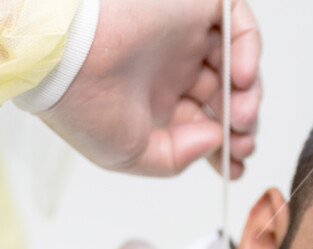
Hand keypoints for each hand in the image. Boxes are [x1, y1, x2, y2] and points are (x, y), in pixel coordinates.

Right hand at [38, 0, 261, 176]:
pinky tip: (241, 79)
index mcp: (153, 102)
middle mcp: (170, 69)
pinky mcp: (194, 9)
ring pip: (236, 64)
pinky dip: (249, 52)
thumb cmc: (79, 102)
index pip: (202, 123)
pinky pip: (237, 25)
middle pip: (225, 96)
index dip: (223, 147)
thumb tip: (214, 142)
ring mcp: (184, 39)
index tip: (234, 168)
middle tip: (242, 144)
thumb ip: (177, 157)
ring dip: (248, 95)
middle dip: (240, 126)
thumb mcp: (129, 154)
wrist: (64, 56)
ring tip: (241, 117)